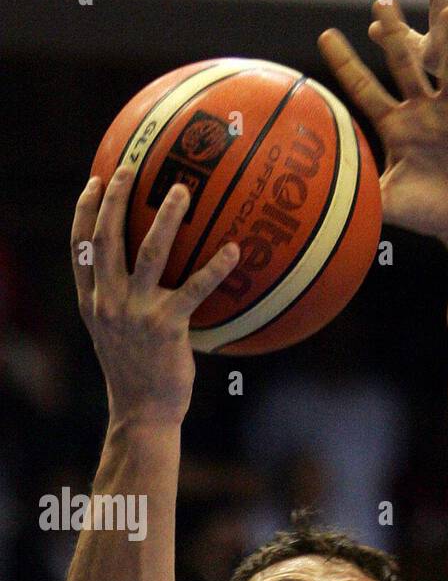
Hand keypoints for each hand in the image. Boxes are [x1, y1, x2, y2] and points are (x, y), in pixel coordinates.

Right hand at [71, 168, 237, 425]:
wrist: (143, 412)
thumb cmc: (136, 375)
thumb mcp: (114, 336)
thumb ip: (119, 305)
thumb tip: (143, 281)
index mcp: (92, 301)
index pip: (80, 247)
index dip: (84, 211)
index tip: (95, 182)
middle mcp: (108, 301)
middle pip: (107, 237)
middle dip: (117, 198)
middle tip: (132, 168)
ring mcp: (135, 312)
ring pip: (148, 251)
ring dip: (166, 216)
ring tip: (182, 189)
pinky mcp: (167, 327)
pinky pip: (195, 288)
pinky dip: (215, 267)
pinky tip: (233, 250)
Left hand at [319, 1, 447, 243]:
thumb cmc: (429, 211)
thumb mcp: (390, 202)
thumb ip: (362, 194)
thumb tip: (326, 200)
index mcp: (396, 125)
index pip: (364, 90)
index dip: (346, 65)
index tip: (325, 35)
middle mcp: (423, 111)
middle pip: (405, 66)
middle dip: (393, 34)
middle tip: (382, 0)